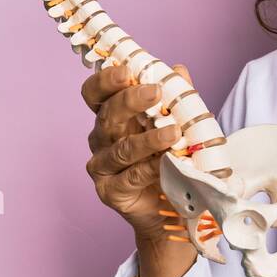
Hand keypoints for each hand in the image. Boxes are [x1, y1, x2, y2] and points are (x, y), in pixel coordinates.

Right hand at [81, 62, 192, 243]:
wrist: (176, 206)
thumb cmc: (171, 158)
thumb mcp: (177, 124)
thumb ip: (176, 99)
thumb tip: (179, 71)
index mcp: (113, 118)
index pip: (97, 94)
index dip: (106, 80)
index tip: (126, 70)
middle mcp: (102, 139)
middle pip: (106, 116)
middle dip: (130, 101)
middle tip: (155, 92)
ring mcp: (103, 166)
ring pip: (120, 149)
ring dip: (148, 139)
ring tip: (173, 132)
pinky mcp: (110, 191)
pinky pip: (130, 177)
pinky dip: (151, 168)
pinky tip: (168, 162)